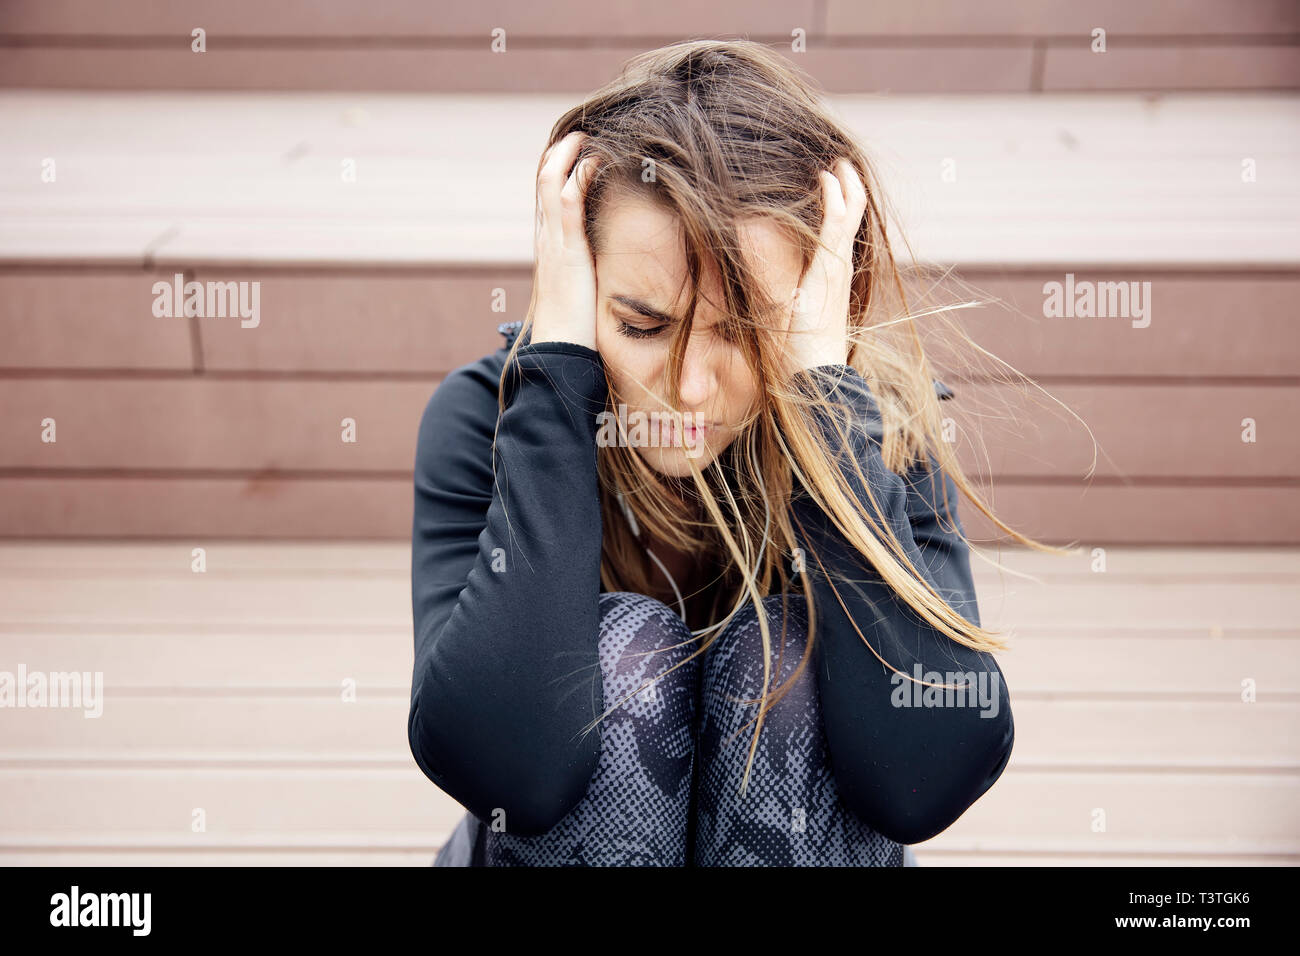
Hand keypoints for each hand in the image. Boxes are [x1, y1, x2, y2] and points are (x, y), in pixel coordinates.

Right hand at [526, 131, 599, 351]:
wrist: (560, 351)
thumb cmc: (575, 329)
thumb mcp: (584, 291)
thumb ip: (591, 271)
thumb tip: (610, 264)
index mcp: (550, 245)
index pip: (548, 195)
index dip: (560, 167)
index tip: (580, 149)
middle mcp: (546, 237)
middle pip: (543, 178)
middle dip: (561, 150)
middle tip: (583, 129)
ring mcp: (552, 242)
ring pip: (550, 180)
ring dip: (568, 152)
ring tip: (587, 134)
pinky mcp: (565, 250)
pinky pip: (567, 201)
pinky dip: (579, 176)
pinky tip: (596, 161)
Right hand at [782, 158, 865, 375]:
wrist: (819, 385)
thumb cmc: (794, 353)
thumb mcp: (777, 311)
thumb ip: (767, 272)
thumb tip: (747, 231)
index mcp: (827, 272)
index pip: (838, 219)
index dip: (833, 190)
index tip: (822, 169)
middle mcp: (840, 271)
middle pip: (855, 216)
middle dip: (850, 184)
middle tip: (838, 159)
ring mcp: (841, 281)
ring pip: (851, 229)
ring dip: (847, 200)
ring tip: (837, 179)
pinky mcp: (837, 291)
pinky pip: (842, 245)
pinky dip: (839, 222)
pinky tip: (828, 222)